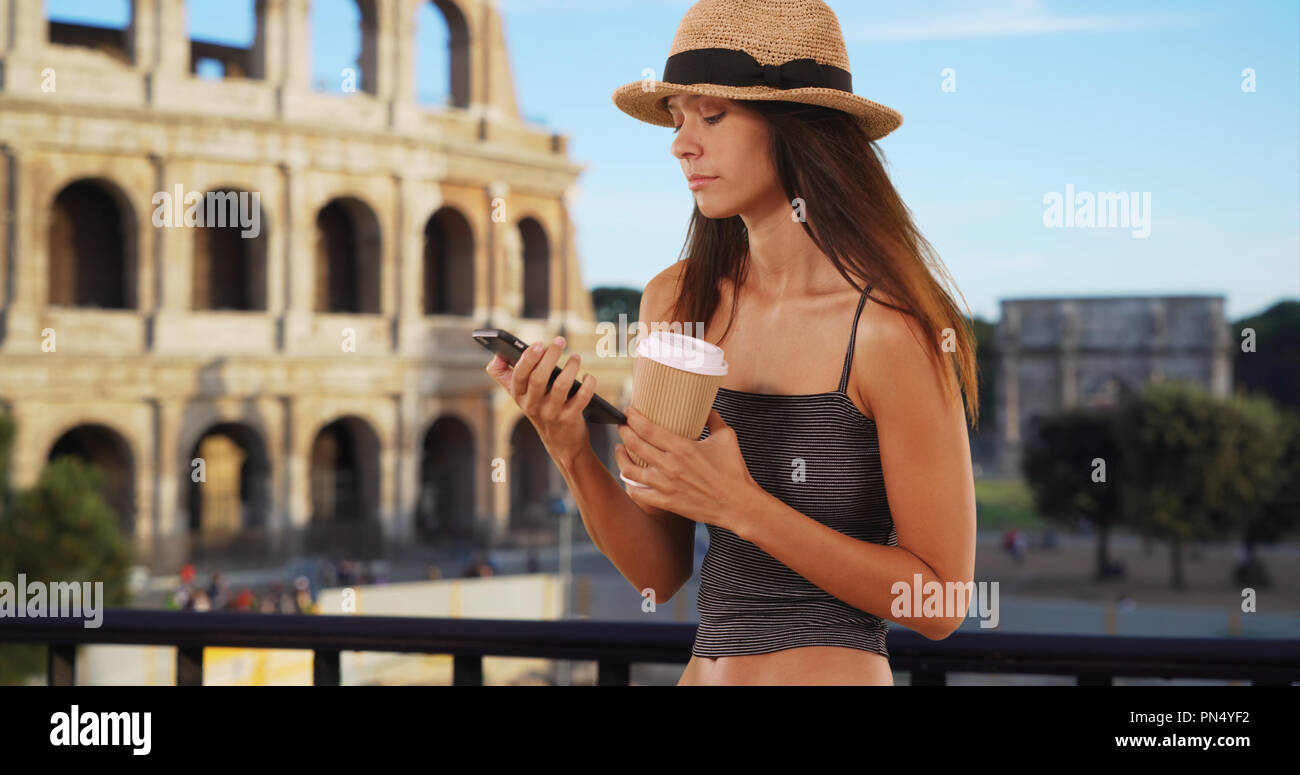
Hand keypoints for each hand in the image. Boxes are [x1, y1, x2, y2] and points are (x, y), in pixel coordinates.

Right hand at [485, 335, 595, 463]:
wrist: (560, 442)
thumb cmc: (539, 408)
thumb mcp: (520, 395)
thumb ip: (505, 375)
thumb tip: (497, 354)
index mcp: (519, 396)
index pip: (519, 375)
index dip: (528, 358)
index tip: (538, 343)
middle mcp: (532, 405)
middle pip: (539, 378)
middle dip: (550, 356)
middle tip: (559, 341)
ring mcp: (551, 413)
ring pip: (561, 386)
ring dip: (570, 368)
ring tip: (575, 357)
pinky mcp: (569, 419)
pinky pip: (581, 399)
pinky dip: (587, 385)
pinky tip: (588, 377)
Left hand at [615, 406, 763, 533]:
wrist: (738, 505)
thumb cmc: (734, 471)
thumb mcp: (726, 438)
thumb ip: (713, 419)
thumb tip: (706, 407)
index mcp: (682, 448)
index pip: (647, 428)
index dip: (633, 417)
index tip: (628, 411)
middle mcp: (670, 466)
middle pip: (634, 445)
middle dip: (624, 432)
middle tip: (622, 426)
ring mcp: (666, 486)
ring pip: (629, 470)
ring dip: (620, 457)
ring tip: (620, 449)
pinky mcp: (666, 502)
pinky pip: (637, 493)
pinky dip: (629, 484)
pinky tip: (629, 477)